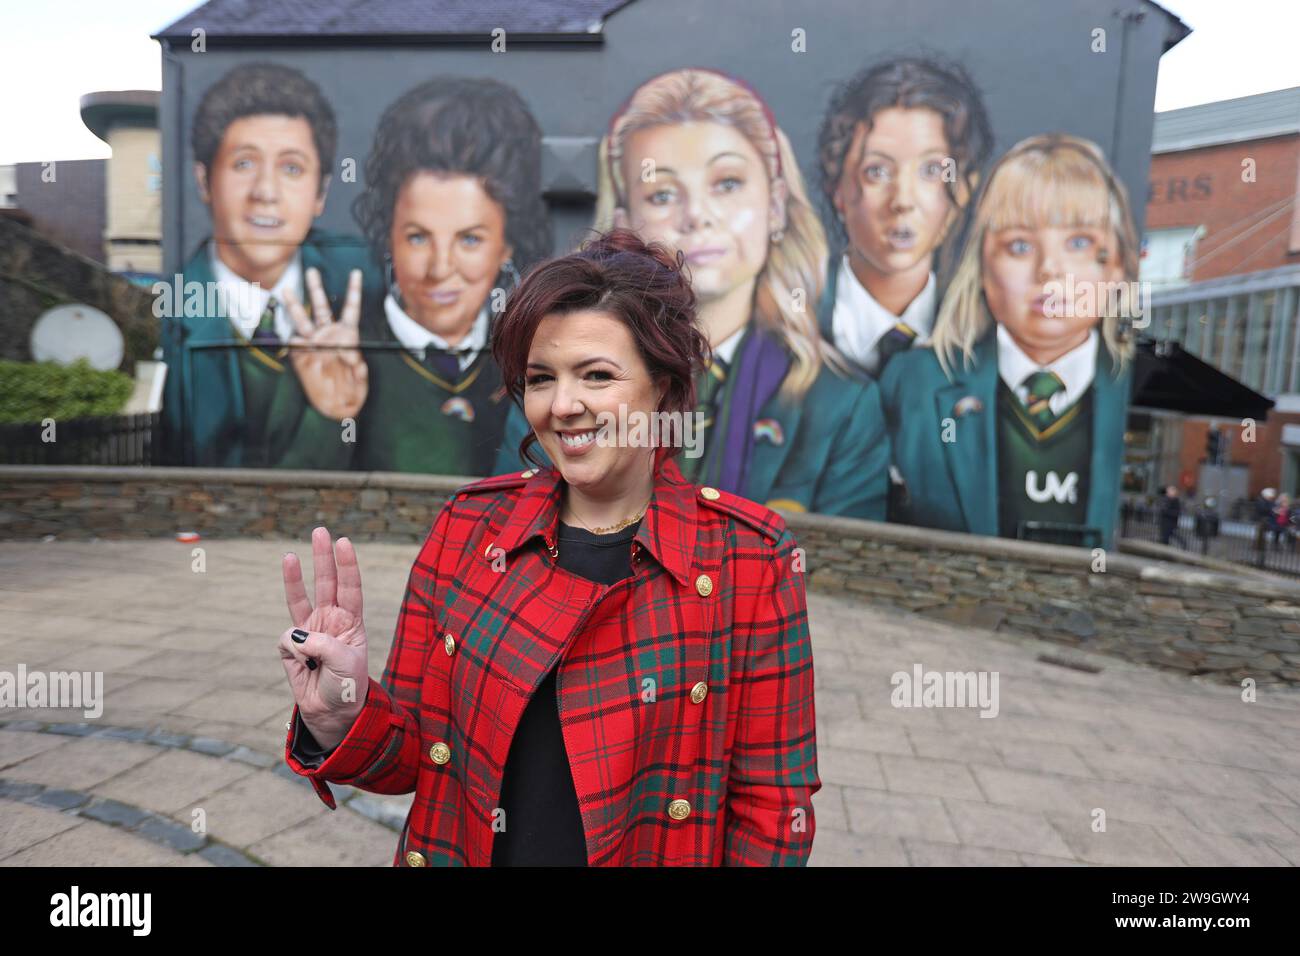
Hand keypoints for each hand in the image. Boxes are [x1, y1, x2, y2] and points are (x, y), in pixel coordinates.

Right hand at [279, 526, 369, 750]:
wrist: (333, 713)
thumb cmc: (348, 686)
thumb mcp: (344, 663)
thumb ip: (321, 644)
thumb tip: (293, 635)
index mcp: (351, 622)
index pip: (350, 587)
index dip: (347, 565)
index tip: (344, 542)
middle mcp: (330, 621)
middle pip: (326, 582)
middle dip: (323, 557)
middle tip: (321, 530)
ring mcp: (309, 631)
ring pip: (300, 598)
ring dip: (295, 577)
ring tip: (291, 554)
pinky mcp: (290, 647)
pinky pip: (285, 640)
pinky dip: (291, 650)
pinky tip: (303, 665)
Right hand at [284, 268, 367, 420]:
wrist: (336, 409)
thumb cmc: (353, 393)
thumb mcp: (361, 382)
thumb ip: (358, 367)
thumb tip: (349, 352)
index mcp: (347, 337)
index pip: (350, 310)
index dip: (353, 292)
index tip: (355, 273)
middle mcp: (328, 336)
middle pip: (321, 308)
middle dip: (315, 290)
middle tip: (312, 271)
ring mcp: (313, 345)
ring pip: (302, 321)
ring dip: (294, 307)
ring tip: (286, 292)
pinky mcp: (300, 357)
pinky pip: (293, 345)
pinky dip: (292, 341)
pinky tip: (292, 340)